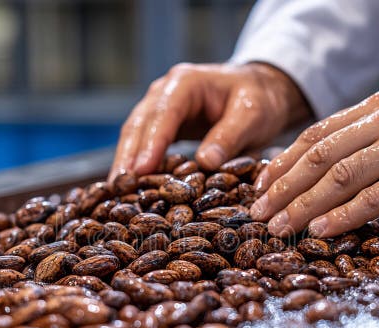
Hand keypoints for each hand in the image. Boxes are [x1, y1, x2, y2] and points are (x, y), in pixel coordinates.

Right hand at [109, 62, 310, 180]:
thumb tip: (206, 162)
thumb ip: (230, 136)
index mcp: (185, 83)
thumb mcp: (252, 115)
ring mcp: (160, 107)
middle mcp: (165, 92)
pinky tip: (131, 188)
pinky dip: (136, 165)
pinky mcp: (163, 126)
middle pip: (138, 124)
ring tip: (117, 192)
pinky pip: (144, 144)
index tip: (141, 169)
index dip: (150, 142)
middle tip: (118, 188)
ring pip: (134, 134)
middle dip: (127, 156)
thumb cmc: (259, 99)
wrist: (261, 90)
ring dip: (125, 162)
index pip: (162, 114)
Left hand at [249, 90, 378, 237]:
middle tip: (258, 215)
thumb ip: (367, 149)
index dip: (282, 164)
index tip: (259, 190)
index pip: (314, 136)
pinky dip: (343, 215)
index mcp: (375, 109)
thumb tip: (322, 180)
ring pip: (339, 176)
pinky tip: (321, 231)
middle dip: (282, 188)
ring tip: (279, 228)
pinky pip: (374, 196)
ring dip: (303, 205)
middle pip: (318, 155)